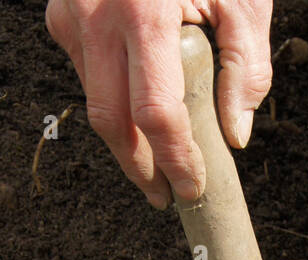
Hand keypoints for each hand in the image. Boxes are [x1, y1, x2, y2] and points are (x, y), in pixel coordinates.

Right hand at [45, 0, 272, 207]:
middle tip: (168, 194)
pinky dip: (112, 99)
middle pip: (113, 122)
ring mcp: (72, 14)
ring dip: (126, 141)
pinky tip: (138, 107)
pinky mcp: (62, 14)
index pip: (155, 114)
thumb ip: (245, 68)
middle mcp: (98, 15)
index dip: (174, 161)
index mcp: (145, 13)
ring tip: (158, 163)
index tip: (191, 188)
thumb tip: (234, 135)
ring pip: (94, 103)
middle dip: (141, 168)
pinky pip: (85, 74)